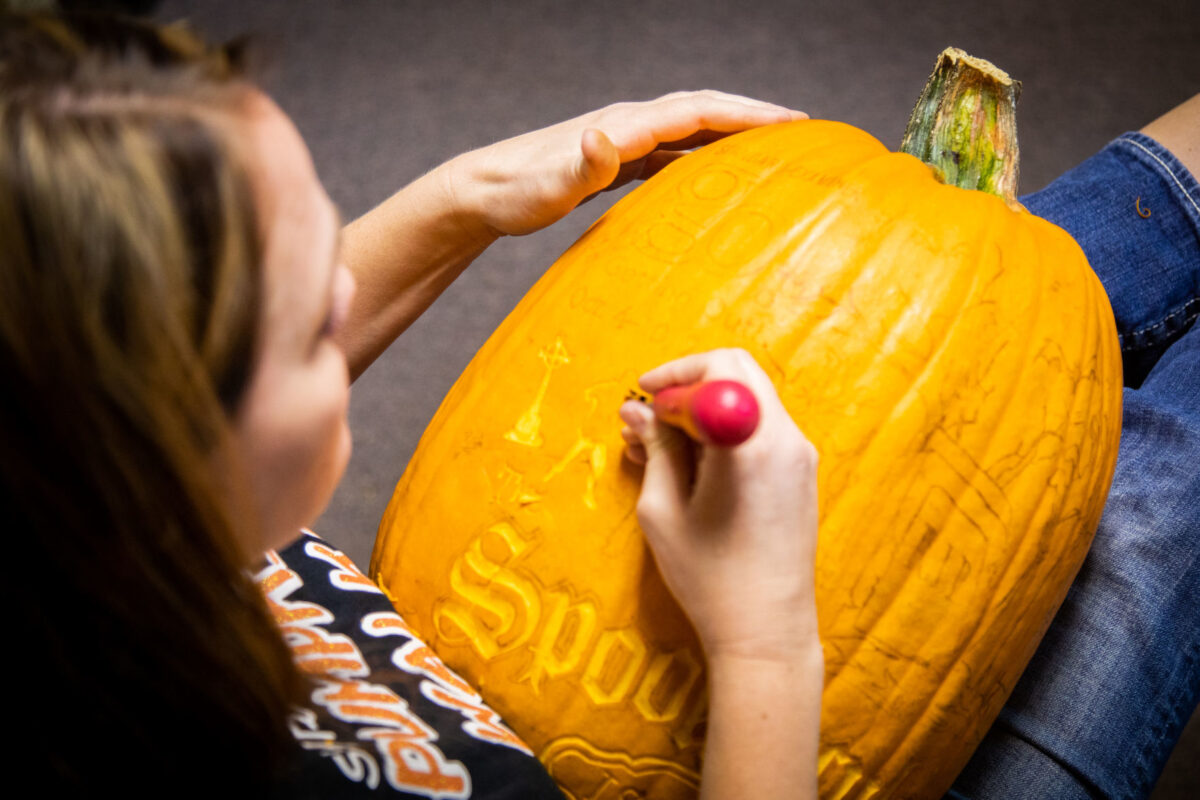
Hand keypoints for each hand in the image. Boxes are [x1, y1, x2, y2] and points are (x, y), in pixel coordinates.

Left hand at [441, 91, 805, 237]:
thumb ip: (579, 165)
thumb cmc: (515, 193)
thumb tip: (600, 139)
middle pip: (704, 112)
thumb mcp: (548, 186)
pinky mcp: (616, 159)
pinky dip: (703, 157)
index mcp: (625, 126)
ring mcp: (623, 139)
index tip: (794, 123)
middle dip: (754, 117)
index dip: (748, 114)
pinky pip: (673, 153)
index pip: (699, 111)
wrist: (481, 190)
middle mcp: (628, 124)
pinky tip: (717, 178)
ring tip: (775, 150)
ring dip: (733, 134)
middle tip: (804, 130)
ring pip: (691, 130)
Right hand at [619, 348, 819, 661]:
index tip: (643, 397)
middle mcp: (786, 439)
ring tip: (657, 448)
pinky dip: (724, 432)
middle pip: (739, 374)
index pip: (719, 368)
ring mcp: (800, 456)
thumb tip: (639, 409)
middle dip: (688, 385)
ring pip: (748, 400)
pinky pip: (760, 430)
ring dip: (702, 411)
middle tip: (649, 415)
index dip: (675, 375)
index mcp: (751, 442)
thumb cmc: (711, 578)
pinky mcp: (801, 475)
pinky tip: (689, 466)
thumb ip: (656, 448)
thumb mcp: (663, 510)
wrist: (767, 633)